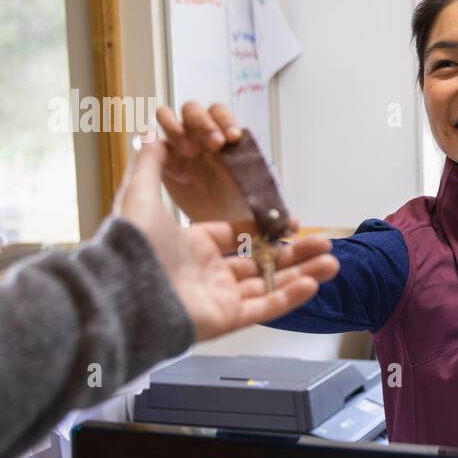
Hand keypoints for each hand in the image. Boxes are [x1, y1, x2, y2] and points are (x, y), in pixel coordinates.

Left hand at [114, 138, 337, 341]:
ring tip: (332, 263)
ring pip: (269, 285)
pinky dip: (289, 297)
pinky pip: (263, 308)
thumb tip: (152, 138)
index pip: (236, 238)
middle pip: (261, 263)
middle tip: (325, 245)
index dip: (264, 230)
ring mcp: (218, 299)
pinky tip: (314, 283)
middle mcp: (207, 275)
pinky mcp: (225, 320)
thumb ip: (149, 167)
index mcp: (192, 248)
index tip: (292, 224)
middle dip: (296, 255)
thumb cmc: (132, 245)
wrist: (124, 289)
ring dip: (302, 274)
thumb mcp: (139, 194)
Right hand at [153, 101, 299, 232]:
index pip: (222, 116)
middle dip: (205, 122)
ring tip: (190, 152)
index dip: (226, 121)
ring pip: (173, 114)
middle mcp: (198, 138)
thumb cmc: (225, 217)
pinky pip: (151, 131)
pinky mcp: (159, 155)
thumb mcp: (247, 214)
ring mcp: (177, 143)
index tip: (232, 138)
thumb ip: (269, 213)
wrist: (197, 237)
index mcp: (222, 143)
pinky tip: (174, 167)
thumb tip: (294, 223)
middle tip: (215, 144)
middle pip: (196, 110)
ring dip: (180, 127)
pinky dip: (161, 139)